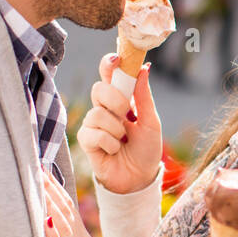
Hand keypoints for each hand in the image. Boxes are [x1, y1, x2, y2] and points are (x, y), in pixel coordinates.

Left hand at [42, 170, 106, 236]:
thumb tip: (48, 224)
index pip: (66, 206)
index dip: (54, 186)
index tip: (40, 167)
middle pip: (62, 208)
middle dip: (48, 185)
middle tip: (33, 163)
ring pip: (60, 222)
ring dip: (48, 200)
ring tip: (36, 180)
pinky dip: (52, 233)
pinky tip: (44, 219)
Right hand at [75, 54, 162, 194]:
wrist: (140, 177)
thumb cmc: (146, 149)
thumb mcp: (151, 122)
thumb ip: (144, 96)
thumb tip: (144, 68)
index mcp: (120, 99)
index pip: (109, 75)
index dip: (108, 65)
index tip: (116, 59)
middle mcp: (104, 108)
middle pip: (98, 89)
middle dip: (116, 100)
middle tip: (128, 114)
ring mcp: (93, 124)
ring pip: (97, 113)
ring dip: (117, 129)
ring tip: (124, 140)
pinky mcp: (86, 140)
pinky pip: (93, 133)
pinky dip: (109, 142)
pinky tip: (115, 150)